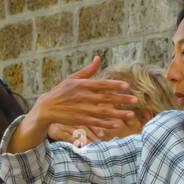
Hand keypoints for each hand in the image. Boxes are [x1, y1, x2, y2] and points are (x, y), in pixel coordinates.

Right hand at [11, 58, 137, 151]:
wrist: (47, 107)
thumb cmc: (62, 91)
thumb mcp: (73, 78)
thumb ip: (88, 70)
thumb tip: (98, 58)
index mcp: (83, 85)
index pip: (102, 84)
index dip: (114, 85)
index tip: (126, 86)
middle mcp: (83, 97)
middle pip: (106, 98)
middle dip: (121, 99)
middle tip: (135, 100)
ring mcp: (82, 109)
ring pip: (103, 112)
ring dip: (118, 113)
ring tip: (131, 114)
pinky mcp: (80, 120)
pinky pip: (96, 122)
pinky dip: (106, 124)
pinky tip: (117, 125)